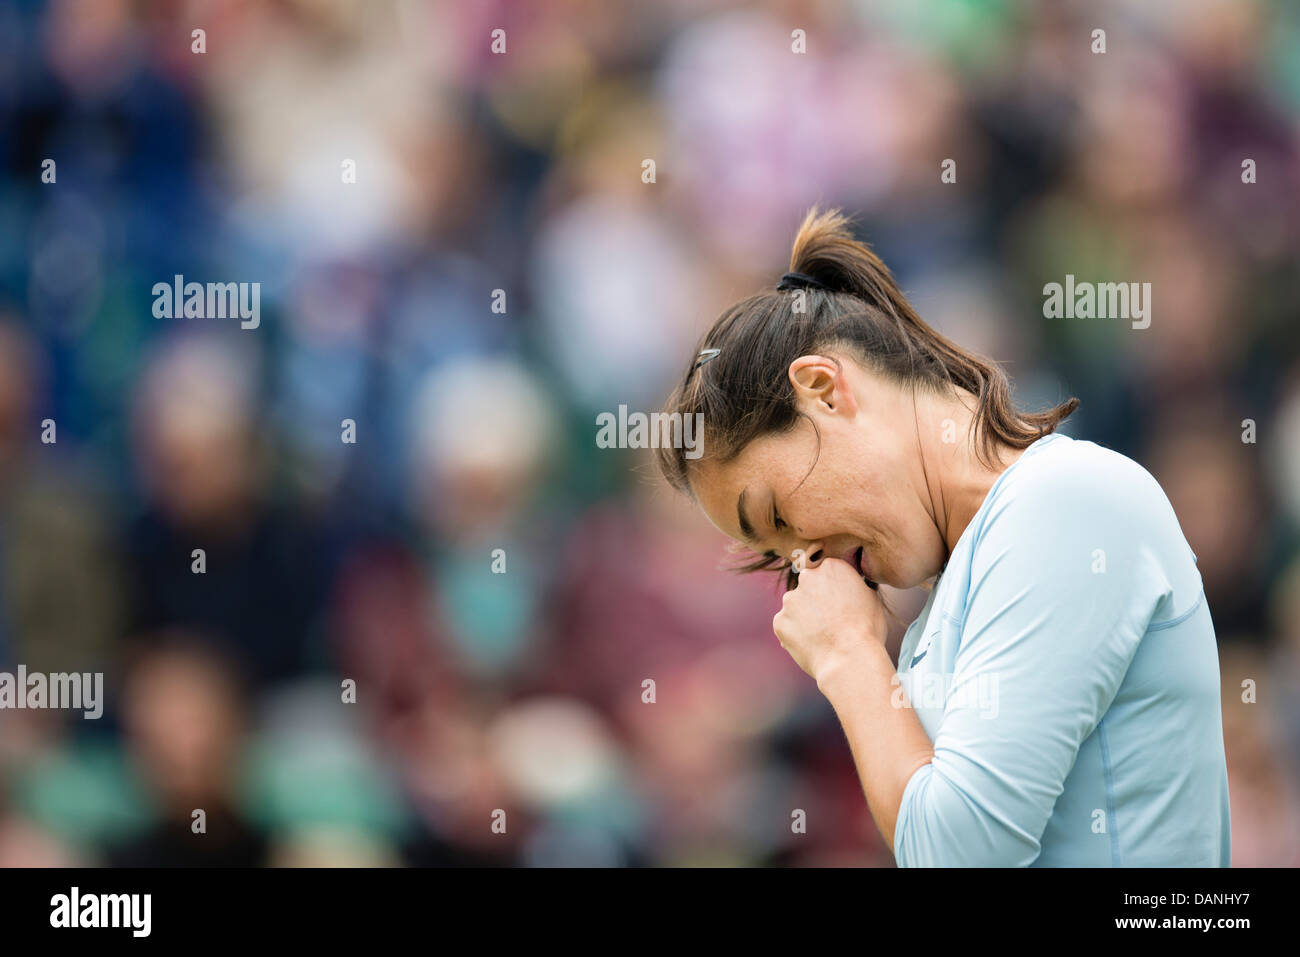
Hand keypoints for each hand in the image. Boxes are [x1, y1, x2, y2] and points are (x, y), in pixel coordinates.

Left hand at [772, 557, 887, 683]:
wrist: (849, 658)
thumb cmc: (866, 630)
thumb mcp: (871, 598)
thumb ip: (854, 586)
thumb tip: (850, 588)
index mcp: (832, 566)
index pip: (827, 572)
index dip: (833, 589)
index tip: (839, 604)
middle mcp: (807, 577)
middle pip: (808, 586)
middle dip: (815, 600)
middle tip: (829, 621)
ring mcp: (790, 599)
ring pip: (795, 607)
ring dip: (804, 617)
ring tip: (822, 637)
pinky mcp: (779, 621)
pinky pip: (786, 626)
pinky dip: (795, 634)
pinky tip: (811, 645)